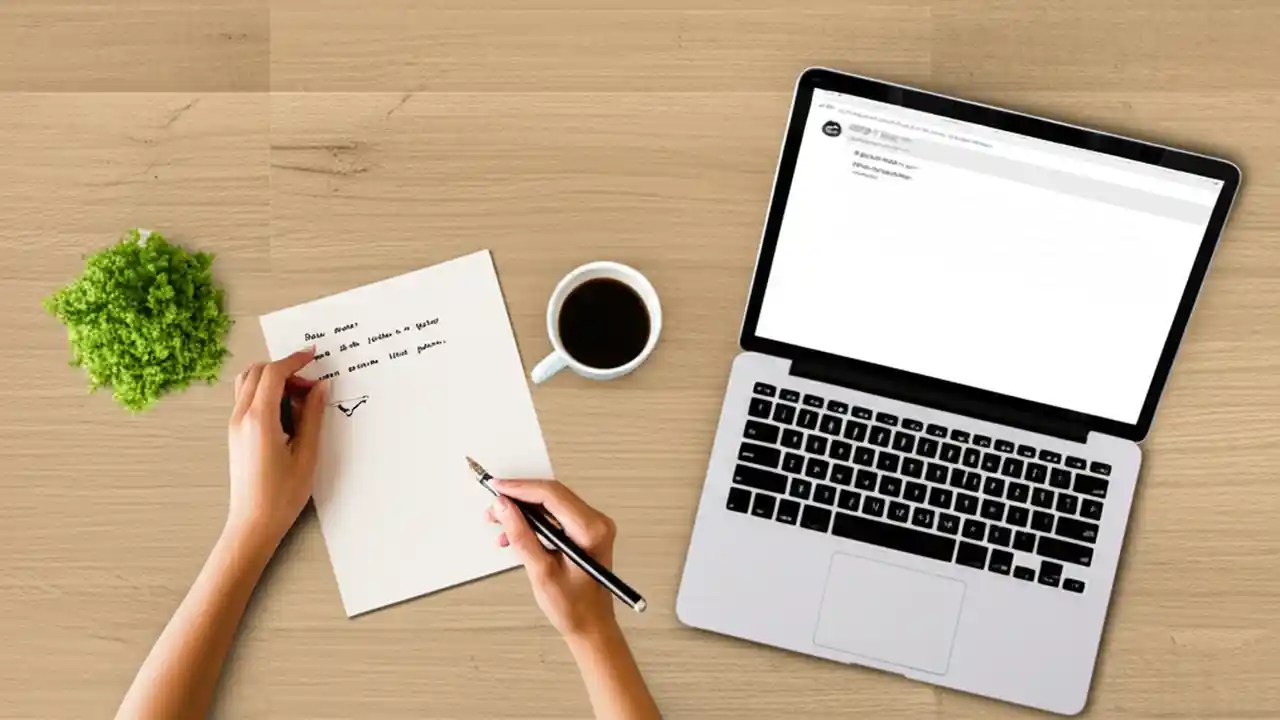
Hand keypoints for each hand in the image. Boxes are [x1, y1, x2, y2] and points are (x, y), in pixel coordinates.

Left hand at [226, 348, 328, 546]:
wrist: (253, 522)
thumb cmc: (280, 495)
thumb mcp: (306, 454)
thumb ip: (312, 416)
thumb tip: (320, 388)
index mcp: (259, 420)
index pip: (273, 374)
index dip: (294, 360)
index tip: (312, 355)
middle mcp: (241, 418)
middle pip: (257, 372)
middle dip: (285, 370)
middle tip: (310, 385)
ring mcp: (234, 425)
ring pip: (248, 383)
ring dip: (273, 380)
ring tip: (299, 399)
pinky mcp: (235, 433)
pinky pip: (246, 399)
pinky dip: (265, 394)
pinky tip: (286, 412)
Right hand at [486, 479, 618, 640]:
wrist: (591, 625)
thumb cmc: (574, 607)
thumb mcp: (541, 572)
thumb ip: (521, 536)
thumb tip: (504, 508)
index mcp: (592, 530)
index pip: (551, 495)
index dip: (520, 489)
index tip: (497, 488)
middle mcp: (596, 523)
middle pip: (550, 496)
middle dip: (518, 500)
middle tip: (493, 508)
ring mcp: (591, 526)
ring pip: (550, 505)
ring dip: (522, 512)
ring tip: (499, 524)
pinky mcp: (583, 532)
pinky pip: (554, 517)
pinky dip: (532, 522)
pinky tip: (514, 534)